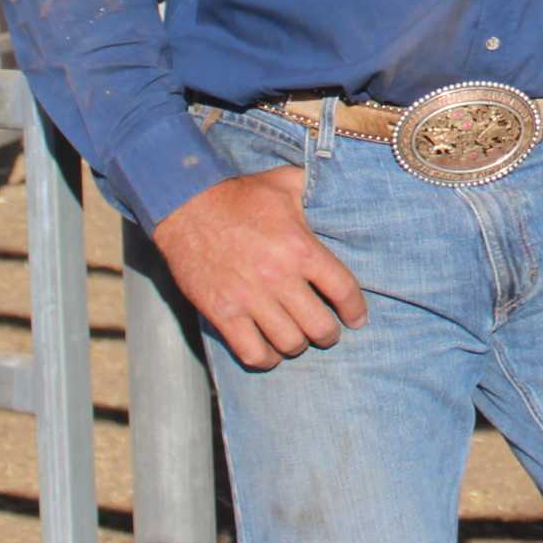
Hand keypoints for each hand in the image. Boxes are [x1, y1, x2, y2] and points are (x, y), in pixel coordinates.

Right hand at [150, 167, 367, 370]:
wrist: (185, 205)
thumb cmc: (239, 195)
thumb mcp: (285, 184)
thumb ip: (315, 192)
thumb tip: (339, 192)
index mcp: (300, 247)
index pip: (343, 290)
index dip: (355, 310)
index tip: (356, 319)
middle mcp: (279, 277)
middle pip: (320, 326)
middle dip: (328, 334)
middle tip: (326, 331)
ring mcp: (250, 298)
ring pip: (289, 343)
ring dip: (298, 345)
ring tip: (297, 338)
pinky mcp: (223, 312)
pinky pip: (253, 352)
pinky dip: (266, 358)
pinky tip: (269, 350)